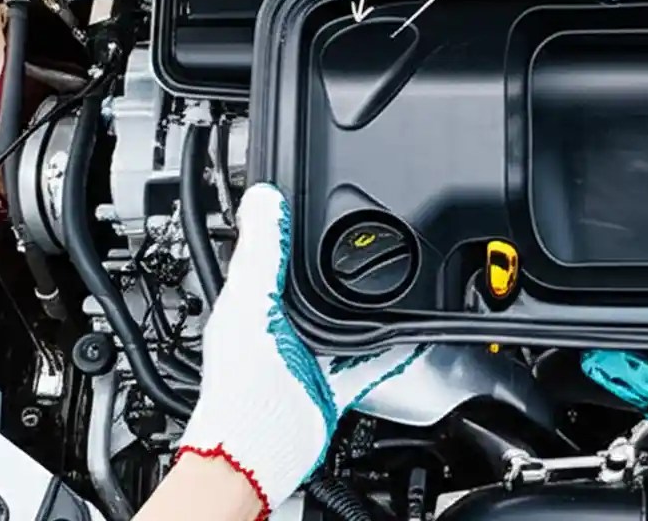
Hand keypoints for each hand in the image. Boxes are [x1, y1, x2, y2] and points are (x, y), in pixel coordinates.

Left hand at [175, 184, 424, 517]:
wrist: (258, 449)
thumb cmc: (241, 385)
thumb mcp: (251, 302)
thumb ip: (262, 251)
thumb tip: (264, 198)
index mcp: (253, 305)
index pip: (271, 258)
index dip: (287, 233)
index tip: (306, 205)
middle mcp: (278, 330)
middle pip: (313, 291)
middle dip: (337, 273)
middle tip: (364, 244)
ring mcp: (305, 358)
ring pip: (342, 326)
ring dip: (365, 312)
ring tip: (392, 286)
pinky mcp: (329, 385)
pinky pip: (366, 363)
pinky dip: (388, 352)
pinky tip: (406, 339)